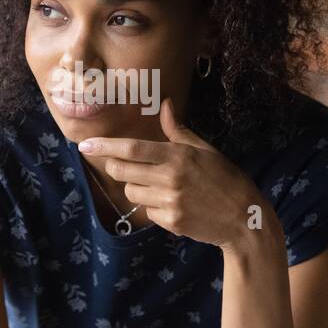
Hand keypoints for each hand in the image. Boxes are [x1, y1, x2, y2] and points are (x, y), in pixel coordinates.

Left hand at [78, 98, 279, 251]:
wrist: (243, 218)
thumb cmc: (225, 179)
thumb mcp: (205, 150)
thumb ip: (178, 130)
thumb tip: (165, 105)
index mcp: (178, 155)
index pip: (132, 148)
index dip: (105, 146)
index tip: (84, 145)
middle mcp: (171, 178)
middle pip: (122, 171)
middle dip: (115, 167)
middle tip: (122, 165)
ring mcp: (170, 202)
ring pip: (132, 193)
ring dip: (138, 189)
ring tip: (161, 188)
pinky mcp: (171, 222)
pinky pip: (147, 213)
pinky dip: (154, 209)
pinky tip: (173, 206)